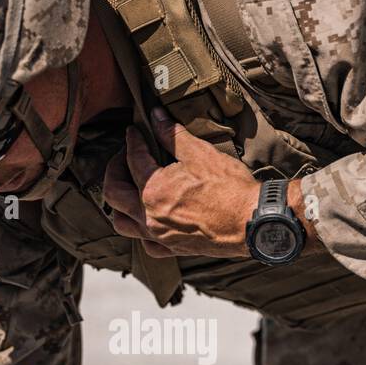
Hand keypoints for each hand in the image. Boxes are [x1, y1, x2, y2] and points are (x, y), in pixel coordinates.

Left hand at [102, 107, 258, 258]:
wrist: (252, 222)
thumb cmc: (228, 188)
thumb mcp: (199, 153)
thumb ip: (172, 134)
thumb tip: (156, 116)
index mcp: (153, 190)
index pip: (132, 160)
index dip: (132, 141)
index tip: (134, 132)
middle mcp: (149, 216)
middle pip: (114, 192)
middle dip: (114, 170)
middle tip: (123, 158)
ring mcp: (158, 236)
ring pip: (121, 222)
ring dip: (119, 204)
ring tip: (129, 188)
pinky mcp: (172, 248)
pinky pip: (145, 244)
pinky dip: (140, 231)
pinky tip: (148, 219)